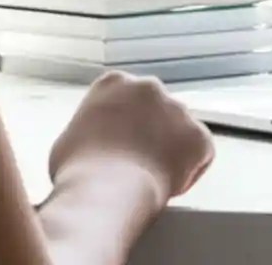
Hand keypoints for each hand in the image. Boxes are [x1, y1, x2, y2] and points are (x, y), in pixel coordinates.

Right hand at [49, 72, 214, 202]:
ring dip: (172, 150)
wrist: (106, 189)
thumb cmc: (78, 169)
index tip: (120, 146)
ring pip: (180, 131)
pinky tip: (168, 185)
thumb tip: (95, 140)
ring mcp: (179, 109)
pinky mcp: (201, 136)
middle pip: (157, 110)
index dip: (125, 125)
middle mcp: (150, 87)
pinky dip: (190, 170)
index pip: (126, 99)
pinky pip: (200, 154)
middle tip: (138, 163)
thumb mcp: (70, 137)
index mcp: (114, 83)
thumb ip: (91, 128)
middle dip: (152, 133)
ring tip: (150, 178)